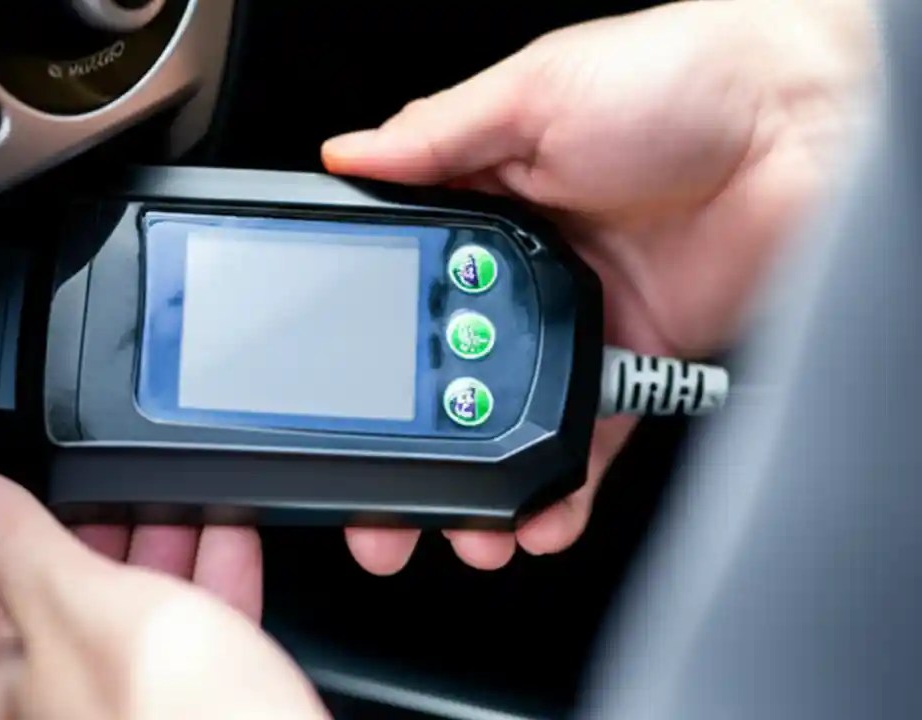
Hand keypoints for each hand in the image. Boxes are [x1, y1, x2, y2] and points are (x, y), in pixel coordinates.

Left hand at [0, 458, 327, 718]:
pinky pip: (206, 641)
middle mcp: (72, 716)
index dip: (21, 530)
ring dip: (166, 554)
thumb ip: (5, 542)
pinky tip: (232, 549)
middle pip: (76, 608)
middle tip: (122, 484)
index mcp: (14, 698)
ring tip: (184, 500)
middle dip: (104, 537)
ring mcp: (142, 717)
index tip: (44, 484)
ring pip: (146, 623)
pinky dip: (216, 587)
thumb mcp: (79, 606)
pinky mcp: (208, 716)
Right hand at [322, 0, 876, 572]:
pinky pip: (586, 443)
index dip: (367, 344)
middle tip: (379, 501)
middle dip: (409, 445)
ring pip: (504, 422)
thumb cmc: (678, 80)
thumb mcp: (534, 93)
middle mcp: (523, 274)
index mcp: (486, 207)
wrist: (806, 122)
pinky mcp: (634, 367)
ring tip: (458, 529)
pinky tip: (538, 518)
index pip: (404, 287)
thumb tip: (347, 156)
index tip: (337, 397)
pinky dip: (561, 493)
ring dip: (478, 484)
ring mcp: (576, 326)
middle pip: (443, 372)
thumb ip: (437, 136)